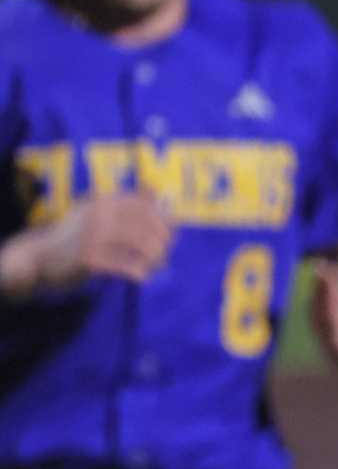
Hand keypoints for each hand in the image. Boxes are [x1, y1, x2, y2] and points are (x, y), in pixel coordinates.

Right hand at [10, 194, 173, 293]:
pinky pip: (124, 264)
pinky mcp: (89, 258)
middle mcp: (102, 213)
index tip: (170, 234)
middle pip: (148, 225)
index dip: (163, 220)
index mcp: (106, 200)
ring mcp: (95, 235)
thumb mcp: (95, 210)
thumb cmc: (71, 236)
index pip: (146, 205)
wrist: (35, 257)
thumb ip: (124, 203)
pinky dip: (138, 272)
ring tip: (154, 267)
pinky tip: (140, 277)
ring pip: (140, 244)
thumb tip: (158, 191)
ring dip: (154, 257)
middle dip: (162, 241)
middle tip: (164, 254)